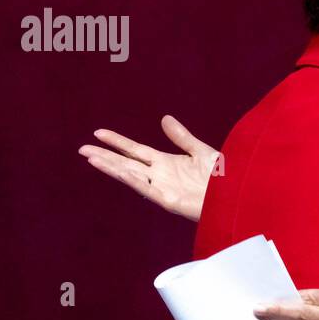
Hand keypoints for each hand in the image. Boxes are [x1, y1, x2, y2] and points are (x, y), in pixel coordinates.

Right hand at [78, 115, 216, 221]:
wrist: (236, 194)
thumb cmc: (222, 177)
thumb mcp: (200, 151)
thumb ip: (182, 137)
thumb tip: (164, 118)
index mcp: (165, 163)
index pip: (135, 150)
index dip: (117, 142)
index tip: (98, 133)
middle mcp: (160, 175)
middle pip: (126, 163)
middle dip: (105, 156)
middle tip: (82, 148)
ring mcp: (163, 188)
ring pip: (131, 176)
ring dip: (111, 168)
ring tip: (91, 158)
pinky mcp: (170, 201)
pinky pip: (148, 189)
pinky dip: (134, 180)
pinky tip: (120, 171)